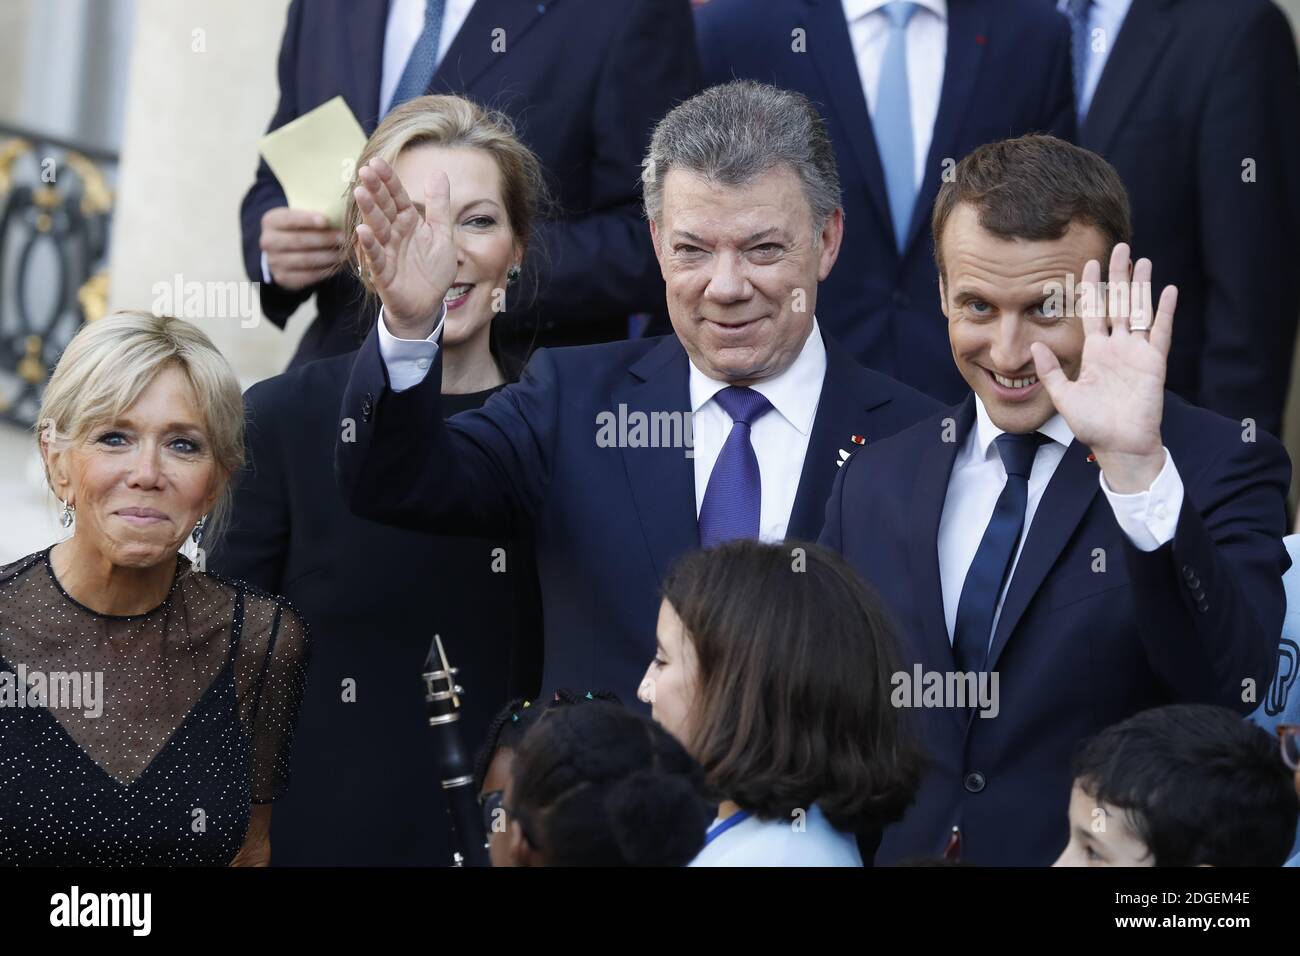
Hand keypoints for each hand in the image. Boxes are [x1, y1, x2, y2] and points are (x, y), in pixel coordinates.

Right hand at [259, 207, 342, 289]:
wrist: (283, 254)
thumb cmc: (298, 230)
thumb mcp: (300, 218)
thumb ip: (315, 216)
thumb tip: (341, 217)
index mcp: (271, 221)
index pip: (290, 219)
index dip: (308, 219)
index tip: (326, 220)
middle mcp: (268, 241)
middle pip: (299, 240)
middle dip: (324, 239)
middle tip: (344, 238)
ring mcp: (274, 261)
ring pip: (305, 259)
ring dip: (328, 256)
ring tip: (345, 253)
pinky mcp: (283, 278)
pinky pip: (308, 276)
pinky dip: (326, 270)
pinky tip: (338, 265)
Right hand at [353, 157, 456, 337]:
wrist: (428, 305)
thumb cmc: (432, 270)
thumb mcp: (442, 235)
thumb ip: (439, 206)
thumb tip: (439, 173)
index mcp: (408, 221)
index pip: (397, 196)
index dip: (388, 180)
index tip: (377, 163)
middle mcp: (394, 233)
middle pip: (383, 208)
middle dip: (374, 189)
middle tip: (364, 171)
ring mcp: (387, 251)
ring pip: (376, 228)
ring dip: (368, 211)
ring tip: (360, 193)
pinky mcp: (383, 273)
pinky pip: (376, 257)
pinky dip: (369, 245)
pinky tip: (363, 231)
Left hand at [1030, 243, 1177, 492]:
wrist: (1118, 445)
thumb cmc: (1092, 424)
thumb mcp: (1063, 396)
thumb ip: (1051, 371)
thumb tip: (1033, 347)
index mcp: (1094, 352)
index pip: (1092, 312)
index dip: (1091, 289)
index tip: (1089, 263)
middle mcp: (1116, 347)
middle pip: (1117, 303)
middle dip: (1118, 276)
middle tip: (1119, 247)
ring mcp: (1136, 353)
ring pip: (1139, 311)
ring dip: (1141, 286)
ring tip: (1142, 259)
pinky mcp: (1153, 363)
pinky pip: (1161, 333)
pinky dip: (1164, 312)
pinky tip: (1168, 290)